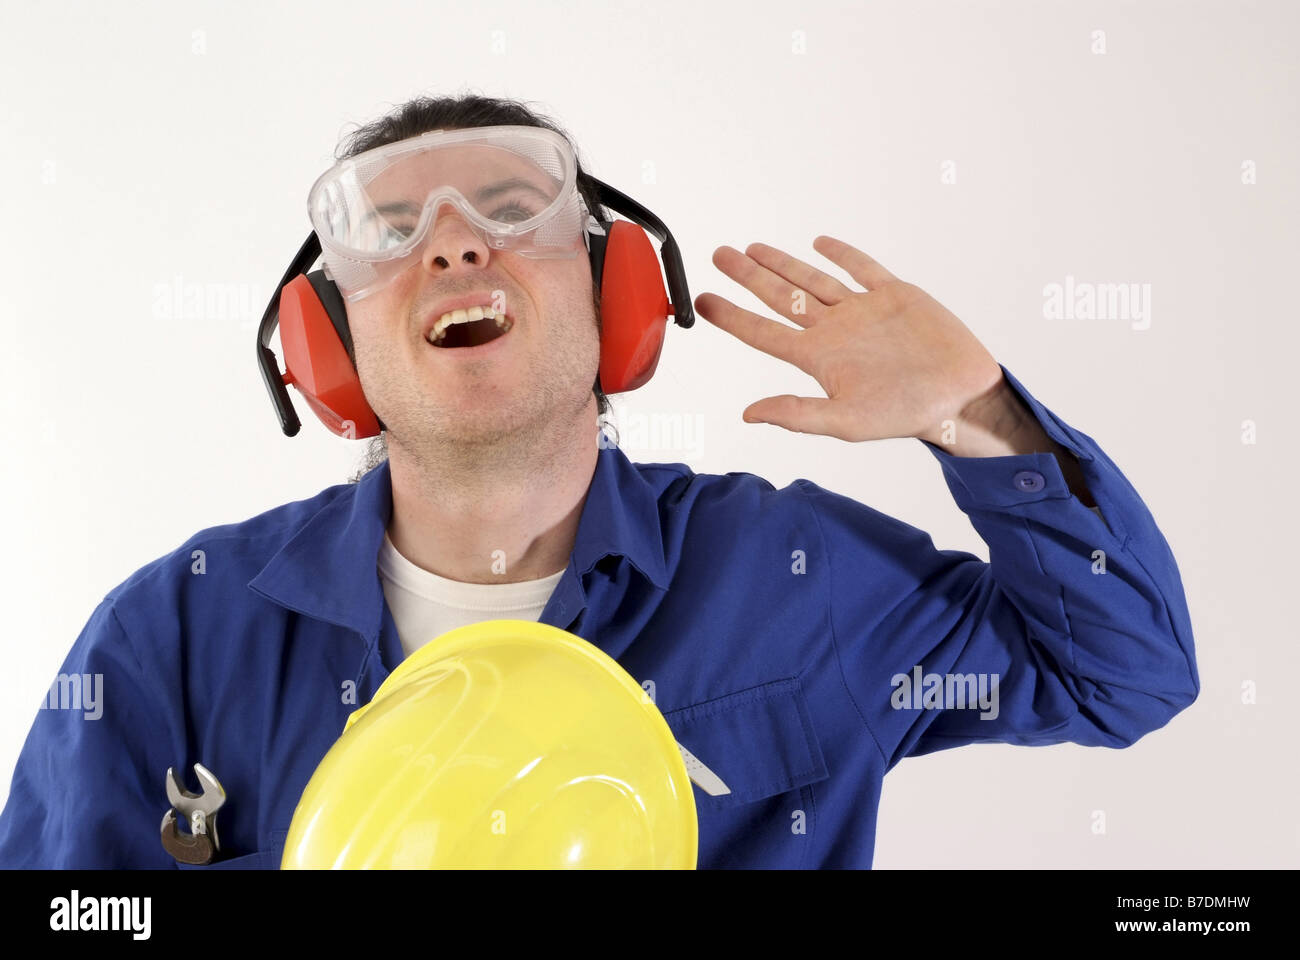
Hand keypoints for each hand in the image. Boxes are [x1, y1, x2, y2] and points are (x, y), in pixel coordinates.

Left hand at [693, 236, 1004, 443]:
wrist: (960, 394)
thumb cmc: (906, 413)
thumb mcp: (844, 420)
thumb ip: (796, 413)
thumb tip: (748, 414)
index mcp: (819, 358)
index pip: (762, 332)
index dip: (730, 316)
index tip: (702, 301)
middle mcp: (834, 331)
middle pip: (779, 297)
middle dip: (747, 277)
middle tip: (718, 256)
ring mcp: (861, 311)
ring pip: (812, 279)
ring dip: (782, 263)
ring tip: (752, 249)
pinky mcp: (893, 295)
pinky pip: (862, 268)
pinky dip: (841, 254)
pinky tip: (820, 243)